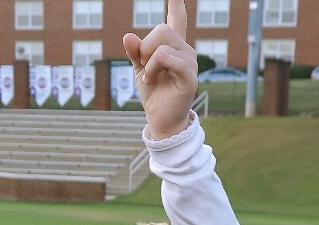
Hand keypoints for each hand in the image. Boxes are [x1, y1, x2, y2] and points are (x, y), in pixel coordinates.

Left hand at [123, 0, 196, 139]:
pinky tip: (152, 80)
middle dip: (145, 48)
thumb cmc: (153, 92)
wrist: (159, 119)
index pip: (177, 19)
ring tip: (149, 78)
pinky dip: (153, 68)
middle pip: (161, 30)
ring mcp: (190, 62)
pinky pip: (168, 59)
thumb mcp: (138, 67)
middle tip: (143, 67)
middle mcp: (185, 50)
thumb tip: (128, 36)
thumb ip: (134, 50)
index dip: (176, 5)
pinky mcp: (189, 76)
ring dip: (147, 64)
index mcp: (174, 46)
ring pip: (161, 46)